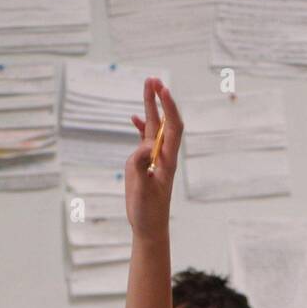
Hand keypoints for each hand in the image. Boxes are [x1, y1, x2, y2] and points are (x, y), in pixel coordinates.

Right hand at [125, 77, 182, 239]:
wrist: (150, 228)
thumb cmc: (148, 211)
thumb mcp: (143, 189)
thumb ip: (142, 165)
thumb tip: (145, 143)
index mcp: (167, 160)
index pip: (172, 127)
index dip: (169, 107)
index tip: (162, 89)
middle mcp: (164, 155)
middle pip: (164, 121)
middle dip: (160, 99)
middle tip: (153, 79)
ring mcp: (155, 159)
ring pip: (154, 127)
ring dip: (151, 107)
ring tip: (147, 85)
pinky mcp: (147, 165)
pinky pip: (145, 140)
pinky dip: (140, 126)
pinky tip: (134, 117)